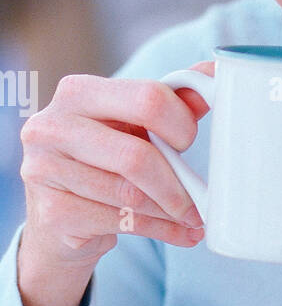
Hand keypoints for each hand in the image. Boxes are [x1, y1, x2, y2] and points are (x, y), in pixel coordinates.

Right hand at [18, 60, 214, 268]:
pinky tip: (179, 233)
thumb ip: (169, 101)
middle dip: (178, 183)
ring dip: (172, 212)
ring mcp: (44, 171)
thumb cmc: (101, 161)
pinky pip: (122, 223)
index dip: (182, 125)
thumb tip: (213, 72)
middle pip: (137, 156)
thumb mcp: (132, 125)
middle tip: (199, 198)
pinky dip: (161, 231)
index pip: (148, 99)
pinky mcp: (52, 213)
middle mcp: (51, 127)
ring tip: (193, 218)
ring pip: (132, 195)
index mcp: (77, 93)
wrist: (58, 216)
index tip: (187, 143)